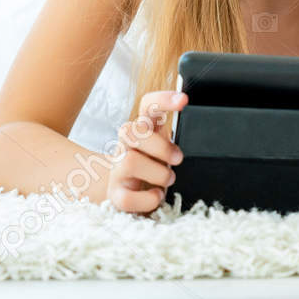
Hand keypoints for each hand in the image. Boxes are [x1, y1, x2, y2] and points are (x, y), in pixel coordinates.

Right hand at [105, 89, 185, 213]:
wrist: (131, 198)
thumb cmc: (152, 170)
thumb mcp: (164, 149)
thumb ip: (170, 135)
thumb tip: (182, 110)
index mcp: (143, 132)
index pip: (147, 106)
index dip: (162, 99)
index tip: (183, 100)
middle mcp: (126, 147)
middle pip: (131, 130)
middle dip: (161, 146)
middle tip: (177, 159)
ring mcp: (117, 170)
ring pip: (130, 162)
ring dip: (159, 174)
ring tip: (167, 180)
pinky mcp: (115, 195)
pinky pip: (127, 198)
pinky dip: (148, 199)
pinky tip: (156, 196)